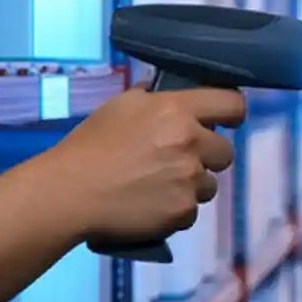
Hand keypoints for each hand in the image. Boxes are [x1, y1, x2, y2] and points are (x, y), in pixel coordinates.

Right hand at [43, 86, 245, 243]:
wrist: (69, 193)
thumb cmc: (89, 146)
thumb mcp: (119, 106)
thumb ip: (150, 96)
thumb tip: (164, 90)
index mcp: (177, 110)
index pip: (232, 103)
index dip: (231, 112)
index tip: (225, 119)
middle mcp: (190, 142)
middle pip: (226, 151)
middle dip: (208, 156)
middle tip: (179, 160)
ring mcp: (189, 179)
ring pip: (209, 184)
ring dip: (191, 185)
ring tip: (157, 186)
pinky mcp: (182, 211)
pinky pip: (191, 210)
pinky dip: (175, 210)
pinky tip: (150, 205)